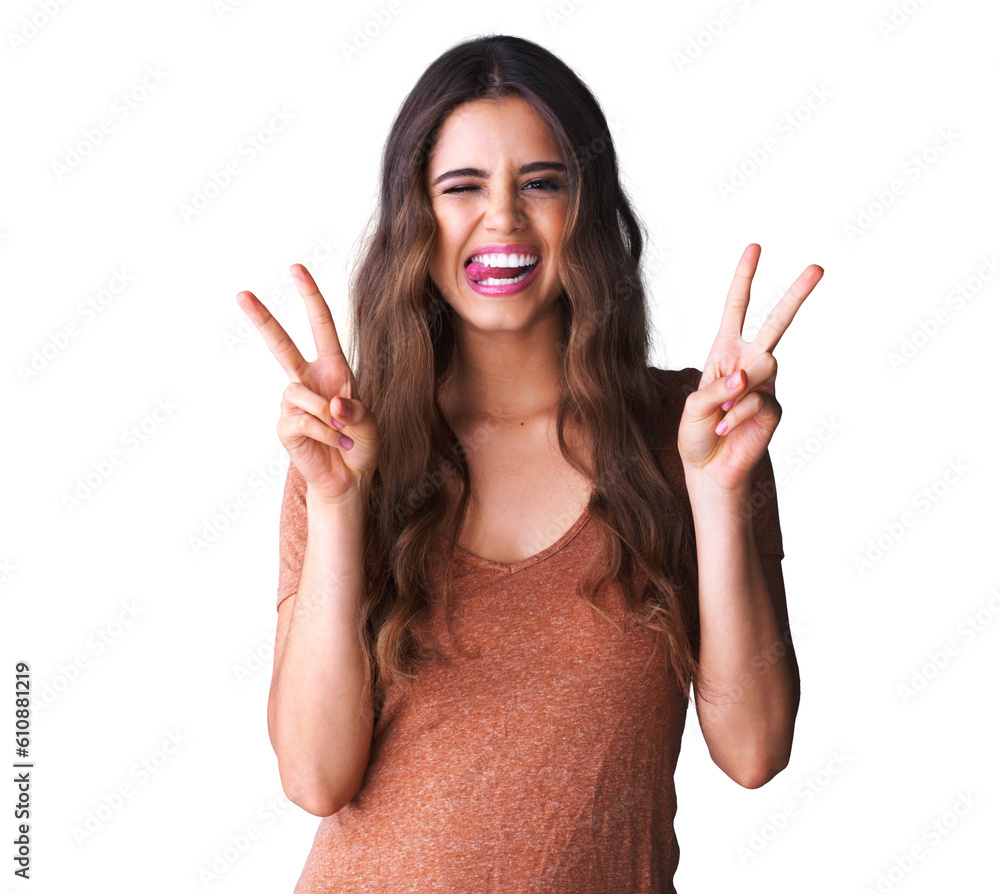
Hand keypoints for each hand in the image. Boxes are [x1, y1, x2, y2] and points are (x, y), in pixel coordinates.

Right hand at [236, 264, 379, 502]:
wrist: (349, 479)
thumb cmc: (361, 445)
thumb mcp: (371, 423)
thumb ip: (357, 409)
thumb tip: (332, 403)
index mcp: (334, 369)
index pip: (321, 326)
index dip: (310, 296)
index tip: (296, 268)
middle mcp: (309, 380)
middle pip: (281, 345)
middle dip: (262, 318)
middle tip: (242, 293)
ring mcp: (293, 403)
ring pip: (300, 394)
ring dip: (327, 416)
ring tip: (343, 434)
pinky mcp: (285, 426)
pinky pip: (303, 421)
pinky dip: (326, 434)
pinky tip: (337, 444)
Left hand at [677, 244, 823, 492]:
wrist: (709, 468)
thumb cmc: (696, 434)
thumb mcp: (692, 407)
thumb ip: (714, 388)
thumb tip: (743, 377)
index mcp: (724, 352)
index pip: (736, 309)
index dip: (744, 279)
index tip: (755, 247)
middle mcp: (748, 362)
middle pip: (776, 324)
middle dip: (795, 296)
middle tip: (818, 267)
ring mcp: (765, 385)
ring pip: (764, 364)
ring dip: (736, 389)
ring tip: (719, 413)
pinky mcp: (774, 409)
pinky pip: (757, 401)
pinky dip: (736, 414)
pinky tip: (725, 427)